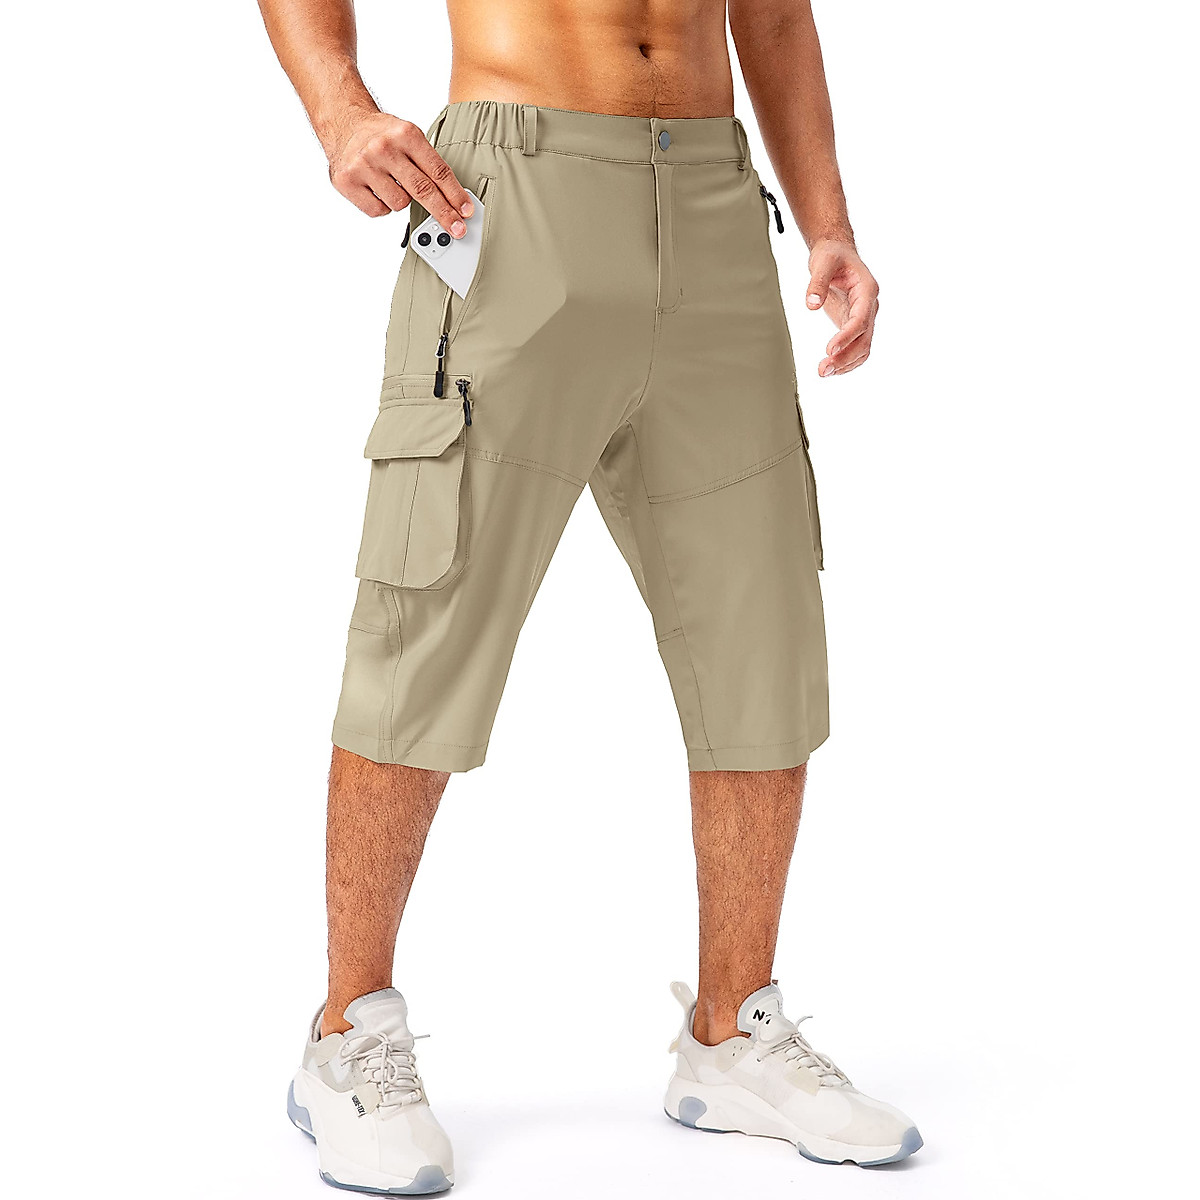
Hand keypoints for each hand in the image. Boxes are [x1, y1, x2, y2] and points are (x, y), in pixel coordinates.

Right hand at [324, 110, 473, 230]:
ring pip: (400, 203)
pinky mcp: (347, 181)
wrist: (344, 122)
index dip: (455, 195)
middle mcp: (384, 148)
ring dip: (402, 200)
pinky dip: (382, 205)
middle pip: (423, 190)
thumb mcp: (408, 136)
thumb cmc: (381, 134)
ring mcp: (364, 165)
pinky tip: (377, 188)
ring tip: (391, 182)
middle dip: (444, 213)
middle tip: (457, 228)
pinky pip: (379, 210)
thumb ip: (429, 164)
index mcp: (405, 134)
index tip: (466, 211)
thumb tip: (454, 201)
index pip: (438, 171)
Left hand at [805, 240, 879, 376]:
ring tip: (824, 372)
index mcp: (867, 290)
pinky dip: (846, 361)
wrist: (838, 254)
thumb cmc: (833, 255)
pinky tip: (831, 369)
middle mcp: (869, 306)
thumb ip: (817, 283)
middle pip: (864, 339)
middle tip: (824, 369)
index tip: (830, 350)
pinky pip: (856, 347)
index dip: (847, 337)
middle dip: (845, 356)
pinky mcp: (853, 323)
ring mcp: (863, 317)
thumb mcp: (823, 262)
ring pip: (862, 347)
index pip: (860, 319)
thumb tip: (812, 304)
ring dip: (845, 363)